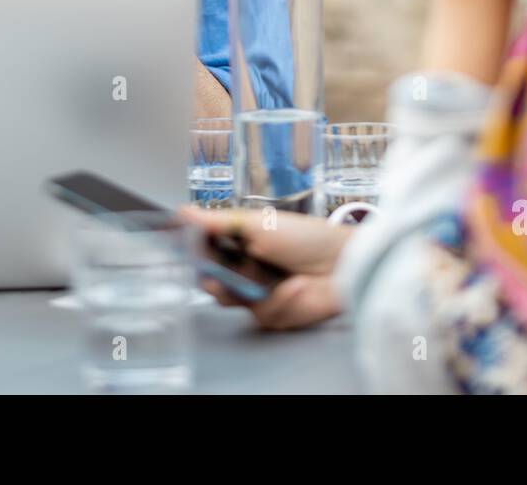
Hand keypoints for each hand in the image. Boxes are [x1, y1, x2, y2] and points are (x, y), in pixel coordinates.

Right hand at [180, 207, 352, 330]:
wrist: (345, 263)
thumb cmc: (302, 237)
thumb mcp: (256, 223)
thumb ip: (216, 222)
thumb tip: (181, 211)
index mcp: (240, 243)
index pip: (205, 252)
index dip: (194, 254)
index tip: (183, 253)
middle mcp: (246, 268)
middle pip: (212, 281)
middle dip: (212, 280)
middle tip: (215, 278)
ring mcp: (259, 293)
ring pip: (232, 302)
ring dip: (244, 292)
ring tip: (256, 284)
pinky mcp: (276, 314)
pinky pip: (262, 314)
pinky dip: (281, 301)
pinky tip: (298, 287)